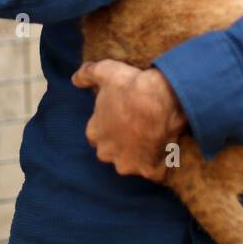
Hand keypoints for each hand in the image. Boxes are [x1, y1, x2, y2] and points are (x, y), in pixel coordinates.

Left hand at [71, 61, 187, 181]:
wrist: (161, 99)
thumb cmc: (131, 85)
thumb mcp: (105, 71)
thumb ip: (86, 74)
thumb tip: (75, 79)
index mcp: (95, 133)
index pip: (97, 134)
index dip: (110, 125)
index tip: (123, 116)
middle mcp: (107, 153)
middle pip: (112, 151)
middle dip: (122, 144)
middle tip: (139, 127)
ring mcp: (129, 164)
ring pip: (132, 163)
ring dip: (141, 155)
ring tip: (155, 138)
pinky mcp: (149, 171)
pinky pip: (155, 172)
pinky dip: (160, 165)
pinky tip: (167, 152)